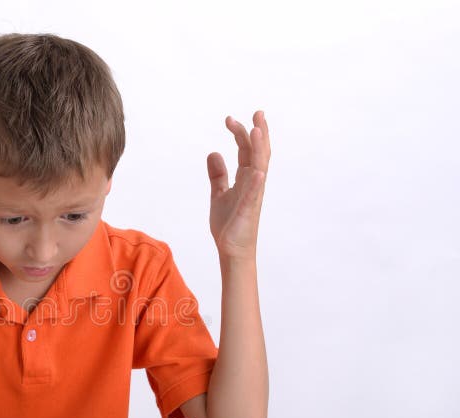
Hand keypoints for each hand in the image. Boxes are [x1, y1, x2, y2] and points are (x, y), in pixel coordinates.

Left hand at [207, 110, 270, 261]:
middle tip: (257, 112)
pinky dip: (256, 181)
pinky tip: (257, 170)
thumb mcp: (218, 194)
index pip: (246, 151)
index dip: (240, 134)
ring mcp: (253, 196)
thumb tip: (213, 152)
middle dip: (259, 133)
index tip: (230, 119)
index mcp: (245, 179)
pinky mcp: (248, 210)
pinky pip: (254, 194)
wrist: (231, 249)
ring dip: (260, 149)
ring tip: (257, 129)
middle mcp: (253, 184)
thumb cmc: (229, 224)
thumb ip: (217, 175)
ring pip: (260, 167)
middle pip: (258, 153)